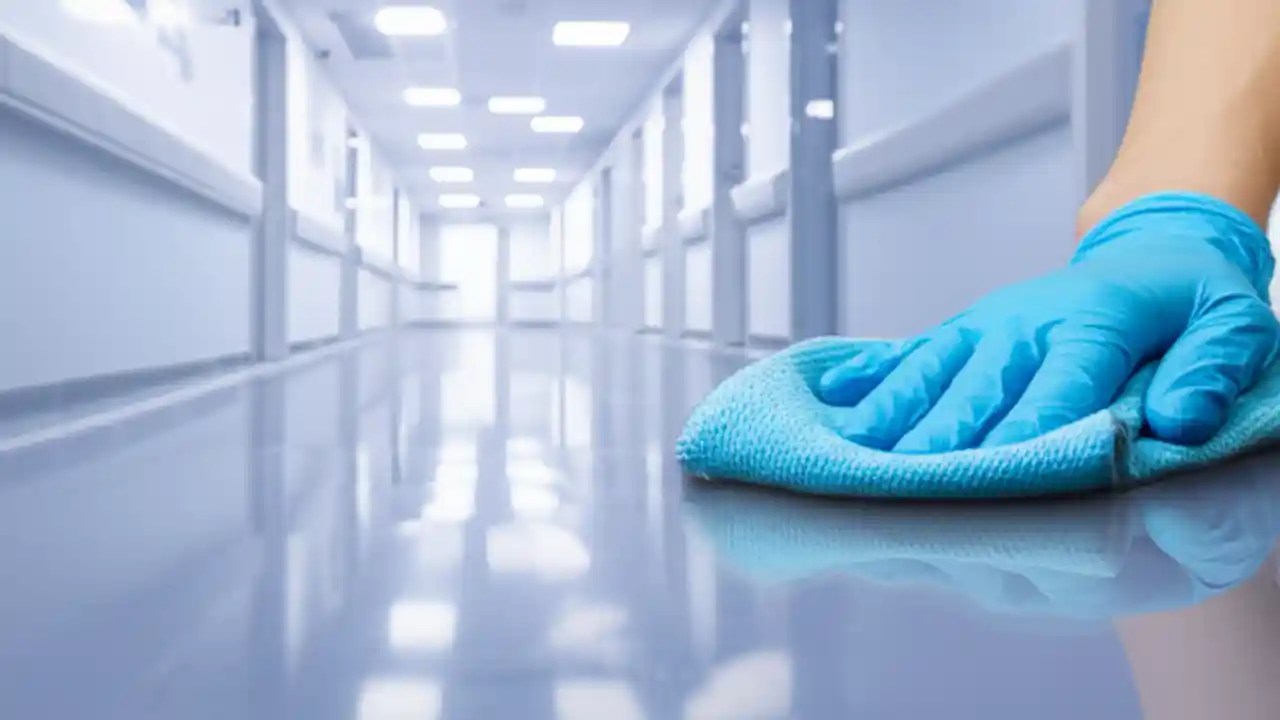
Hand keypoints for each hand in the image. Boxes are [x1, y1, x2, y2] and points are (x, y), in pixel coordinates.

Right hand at [819, 193, 1278, 452]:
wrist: (1152, 249)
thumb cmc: (1189, 300)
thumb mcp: (1235, 323)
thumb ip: (1213, 368)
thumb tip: (1180, 421)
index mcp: (1096, 324)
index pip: (1058, 387)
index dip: (1024, 434)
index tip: (992, 473)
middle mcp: (1028, 324)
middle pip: (979, 387)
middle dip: (940, 437)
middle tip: (904, 481)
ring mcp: (988, 326)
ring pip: (933, 370)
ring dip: (893, 411)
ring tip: (856, 448)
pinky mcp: (966, 330)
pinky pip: (914, 350)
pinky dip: (873, 373)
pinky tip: (836, 395)